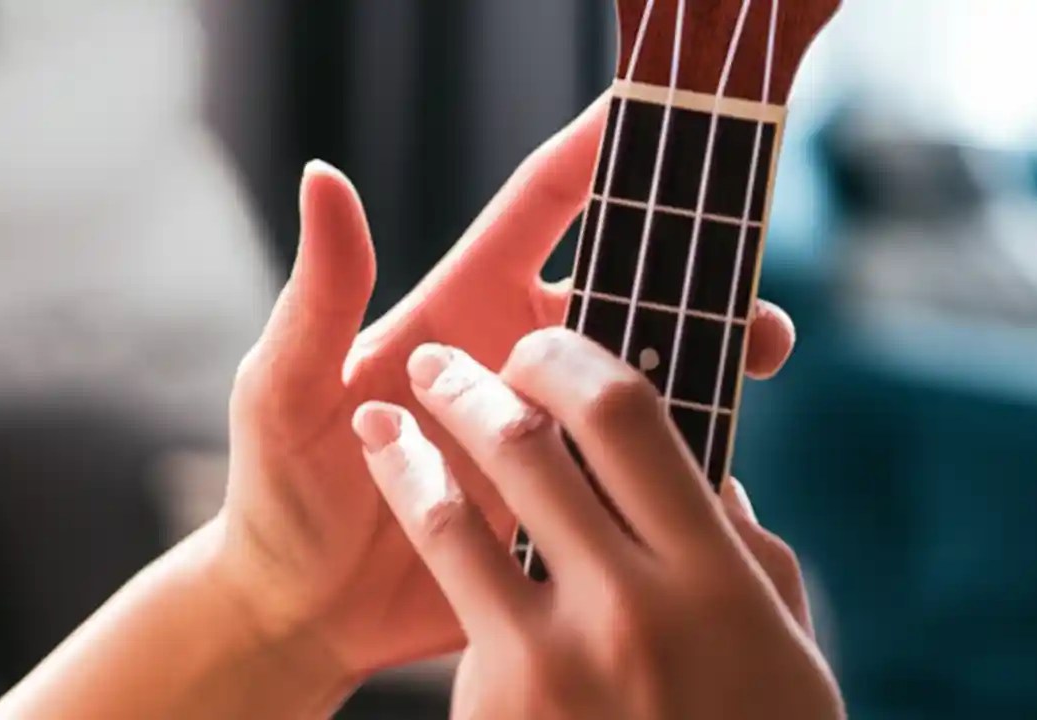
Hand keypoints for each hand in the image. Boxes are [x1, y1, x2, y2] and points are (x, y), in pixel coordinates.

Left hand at [214, 97, 799, 690]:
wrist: (303, 608)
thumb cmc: (280, 488)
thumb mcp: (285, 386)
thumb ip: (321, 293)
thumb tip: (323, 175)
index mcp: (463, 307)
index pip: (545, 206)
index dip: (597, 153)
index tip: (653, 117)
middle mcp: (517, 359)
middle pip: (624, 288)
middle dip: (692, 272)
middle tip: (747, 285)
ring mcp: (548, 431)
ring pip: (644, 374)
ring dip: (706, 357)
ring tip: (756, 355)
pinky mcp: (566, 501)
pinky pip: (635, 469)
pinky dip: (680, 454)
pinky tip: (720, 455)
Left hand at [352, 330, 839, 718]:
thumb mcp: (781, 647)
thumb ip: (747, 551)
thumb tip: (705, 470)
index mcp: (717, 577)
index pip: (628, 415)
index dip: (576, 357)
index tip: (549, 345)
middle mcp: (634, 606)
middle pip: (531, 441)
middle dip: (480, 380)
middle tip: (455, 359)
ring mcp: (555, 660)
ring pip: (460, 509)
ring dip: (417, 440)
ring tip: (391, 409)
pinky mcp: (497, 703)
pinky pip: (456, 586)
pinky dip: (426, 517)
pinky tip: (409, 484)